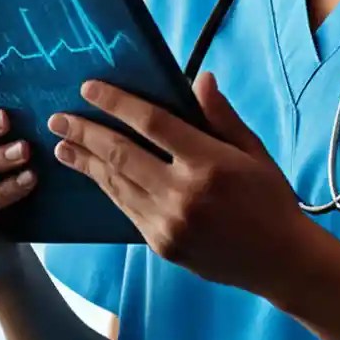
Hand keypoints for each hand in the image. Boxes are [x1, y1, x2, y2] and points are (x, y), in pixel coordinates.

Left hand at [48, 72, 313, 297]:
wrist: (279, 260)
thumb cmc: (270, 199)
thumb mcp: (254, 151)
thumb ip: (221, 116)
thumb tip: (200, 78)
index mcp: (209, 163)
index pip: (152, 123)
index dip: (117, 103)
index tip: (89, 88)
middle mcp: (183, 194)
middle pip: (122, 154)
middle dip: (86, 132)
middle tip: (59, 117)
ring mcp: (168, 223)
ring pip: (116, 184)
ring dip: (86, 161)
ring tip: (63, 144)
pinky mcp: (161, 244)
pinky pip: (125, 208)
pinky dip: (106, 187)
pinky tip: (93, 173)